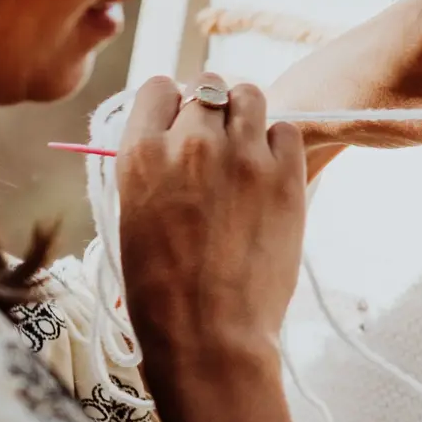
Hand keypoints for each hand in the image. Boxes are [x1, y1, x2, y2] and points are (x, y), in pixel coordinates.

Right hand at [114, 73, 305, 364]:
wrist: (208, 335)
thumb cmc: (162, 292)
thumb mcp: (134, 216)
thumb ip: (155, 168)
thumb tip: (174, 141)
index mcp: (140, 154)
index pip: (159, 88)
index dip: (172, 104)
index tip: (180, 122)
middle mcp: (190, 143)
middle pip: (209, 87)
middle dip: (212, 109)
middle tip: (218, 143)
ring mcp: (241, 155)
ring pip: (250, 95)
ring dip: (247, 115)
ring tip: (246, 151)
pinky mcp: (284, 174)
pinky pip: (287, 128)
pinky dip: (279, 143)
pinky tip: (270, 174)